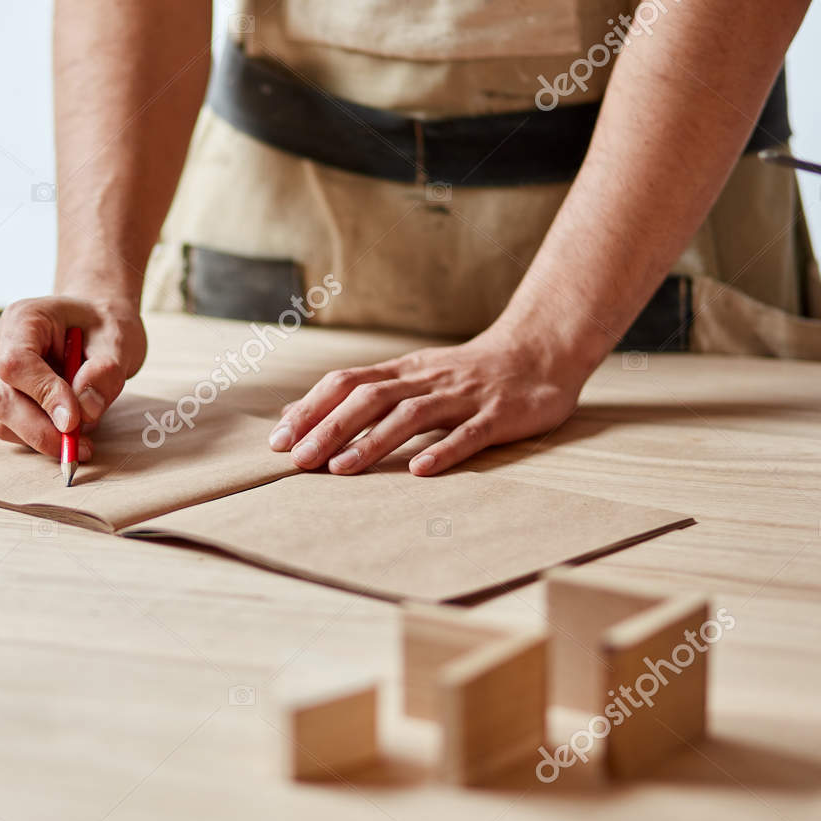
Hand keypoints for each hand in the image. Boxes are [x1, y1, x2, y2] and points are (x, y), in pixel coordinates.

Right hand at [0, 296, 146, 456]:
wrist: (93, 325)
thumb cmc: (103, 328)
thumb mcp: (117, 342)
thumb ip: (105, 373)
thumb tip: (84, 410)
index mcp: (23, 318)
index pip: (16, 363)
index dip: (43, 395)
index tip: (73, 421)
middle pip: (2, 398)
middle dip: (42, 431)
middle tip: (82, 447)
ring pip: (2, 419)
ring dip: (41, 437)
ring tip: (81, 433)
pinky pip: (8, 426)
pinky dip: (37, 436)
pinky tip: (65, 429)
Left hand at [268, 330, 587, 475]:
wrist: (541, 350)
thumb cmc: (468, 372)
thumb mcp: (413, 376)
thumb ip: (366, 393)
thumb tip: (301, 412)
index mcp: (404, 372)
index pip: (346, 384)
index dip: (311, 409)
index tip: (279, 439)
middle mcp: (426, 380)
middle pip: (369, 400)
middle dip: (329, 429)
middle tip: (298, 461)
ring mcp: (462, 397)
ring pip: (410, 416)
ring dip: (372, 442)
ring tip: (341, 469)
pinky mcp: (497, 416)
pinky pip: (468, 434)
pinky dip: (443, 450)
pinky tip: (421, 470)